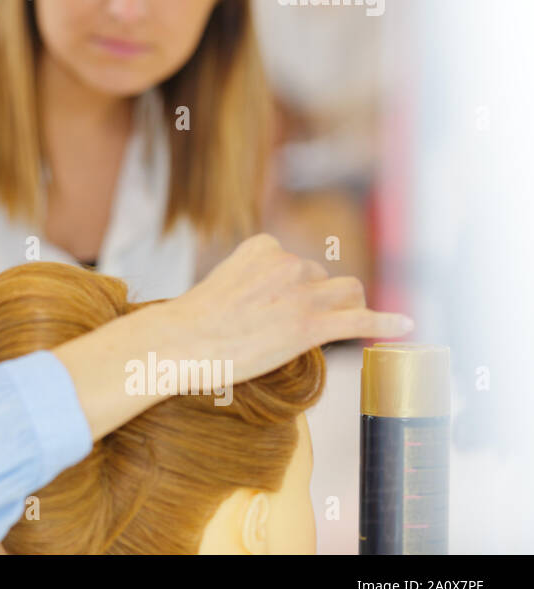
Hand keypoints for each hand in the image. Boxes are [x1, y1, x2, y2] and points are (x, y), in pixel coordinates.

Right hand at [163, 232, 411, 382]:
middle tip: (295, 324)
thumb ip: (248, 283)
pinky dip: (387, 322)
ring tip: (337, 324)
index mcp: (263, 248)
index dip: (290, 287)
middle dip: (317, 297)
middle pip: (322, 276)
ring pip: (348, 292)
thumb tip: (261, 308)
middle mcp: (287, 263)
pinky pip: (361, 321)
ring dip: (346, 306)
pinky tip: (406, 326)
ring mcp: (302, 293)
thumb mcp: (219, 285)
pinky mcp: (311, 326)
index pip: (294, 261)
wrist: (182, 341)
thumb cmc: (191, 323)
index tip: (275, 306)